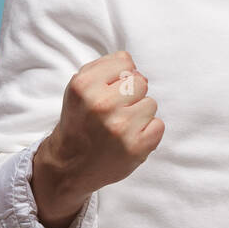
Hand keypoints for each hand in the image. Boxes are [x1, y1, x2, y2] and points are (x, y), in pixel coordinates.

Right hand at [32, 51, 164, 227]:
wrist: (70, 165)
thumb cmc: (80, 121)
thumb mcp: (80, 88)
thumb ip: (104, 67)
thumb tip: (132, 65)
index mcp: (85, 86)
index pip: (125, 62)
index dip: (119, 77)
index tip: (108, 91)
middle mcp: (101, 105)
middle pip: (140, 81)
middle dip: (131, 94)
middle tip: (115, 111)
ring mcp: (120, 127)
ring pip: (151, 103)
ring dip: (140, 114)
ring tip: (120, 126)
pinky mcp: (136, 147)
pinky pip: (159, 125)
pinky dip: (148, 132)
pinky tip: (130, 138)